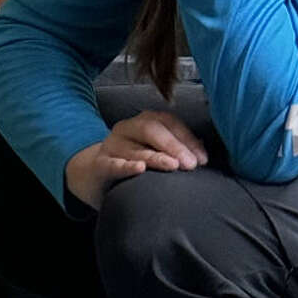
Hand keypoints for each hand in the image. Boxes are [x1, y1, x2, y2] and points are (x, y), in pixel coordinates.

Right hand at [64, 112, 207, 210]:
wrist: (94, 176)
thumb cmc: (131, 163)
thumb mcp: (153, 151)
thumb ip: (176, 150)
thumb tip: (201, 154)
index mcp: (144, 121)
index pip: (169, 123)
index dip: (187, 139)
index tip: (202, 159)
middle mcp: (126, 128)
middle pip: (151, 129)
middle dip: (173, 146)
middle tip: (190, 164)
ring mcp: (111, 145)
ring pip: (135, 149)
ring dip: (156, 158)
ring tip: (173, 166)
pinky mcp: (99, 164)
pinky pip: (112, 164)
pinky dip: (126, 167)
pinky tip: (140, 170)